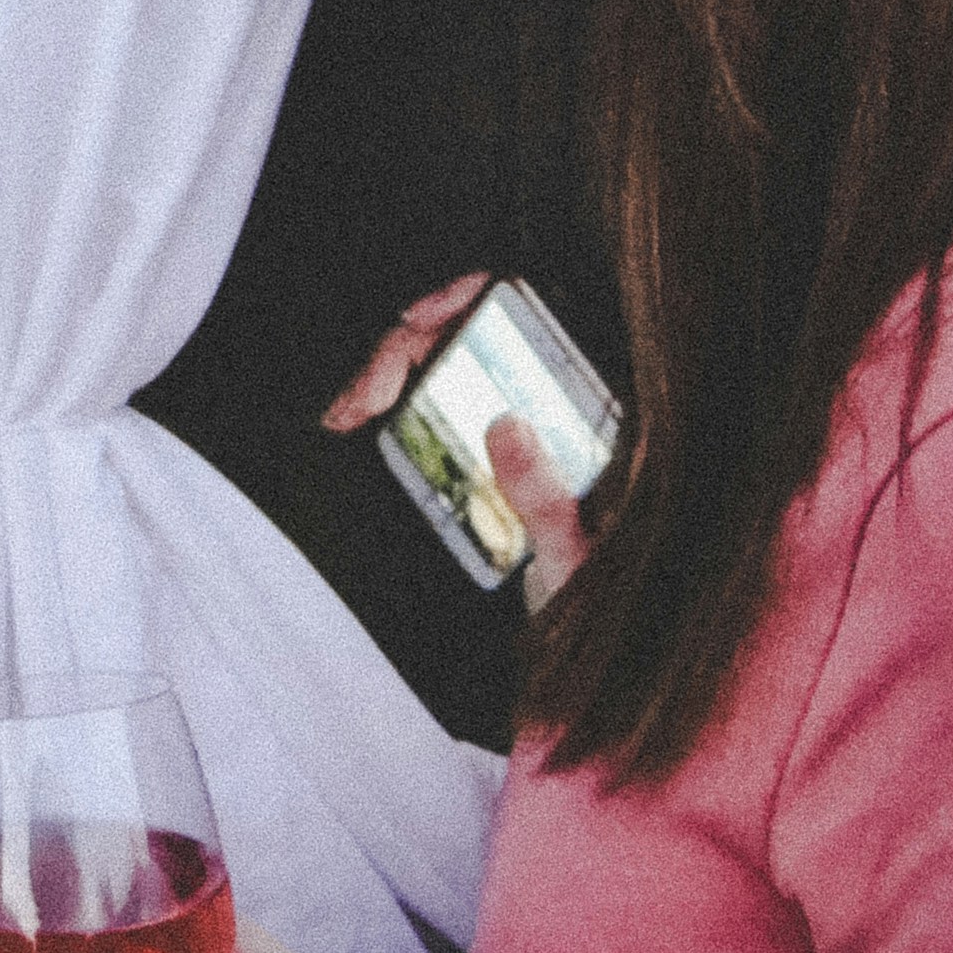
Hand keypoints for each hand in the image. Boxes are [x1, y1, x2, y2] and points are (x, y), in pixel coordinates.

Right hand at [322, 275, 592, 609]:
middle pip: (476, 333)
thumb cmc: (601, 605)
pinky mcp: (490, 447)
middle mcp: (561, 404)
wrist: (587, 656)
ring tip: (352, 408)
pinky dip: (394, 396)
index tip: (419, 321)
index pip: (537, 316)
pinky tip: (364, 412)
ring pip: (448, 359)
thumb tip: (506, 424)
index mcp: (598, 412)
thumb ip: (549, 502)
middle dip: (407, 347)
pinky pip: (437, 396)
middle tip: (365, 394)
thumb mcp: (576, 558)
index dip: (473, 296)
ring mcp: (523, 422)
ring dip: (390, 370)